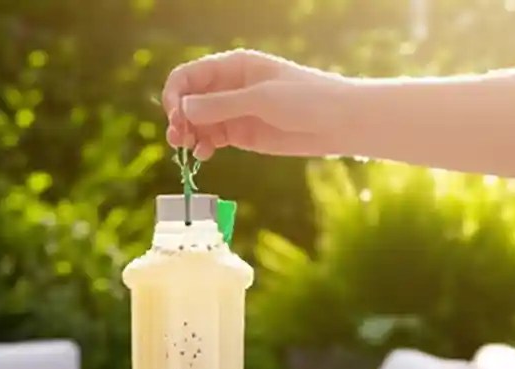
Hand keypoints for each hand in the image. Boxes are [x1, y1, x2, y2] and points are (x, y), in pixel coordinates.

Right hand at [163, 49, 351, 159]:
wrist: (338, 122)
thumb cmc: (306, 99)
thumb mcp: (261, 99)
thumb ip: (221, 104)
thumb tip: (184, 109)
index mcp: (233, 66)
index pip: (188, 76)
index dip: (176, 95)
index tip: (176, 117)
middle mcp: (229, 87)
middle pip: (188, 100)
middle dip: (178, 118)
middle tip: (179, 138)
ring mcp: (234, 111)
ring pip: (197, 122)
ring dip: (187, 135)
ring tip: (189, 149)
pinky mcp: (240, 133)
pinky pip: (211, 138)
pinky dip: (202, 146)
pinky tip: (204, 154)